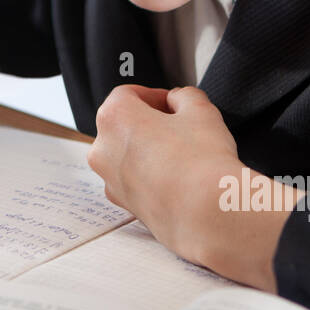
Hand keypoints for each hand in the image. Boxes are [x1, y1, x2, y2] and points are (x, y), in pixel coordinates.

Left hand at [87, 84, 242, 267]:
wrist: (206, 215)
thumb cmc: (200, 162)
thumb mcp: (201, 110)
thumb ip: (184, 96)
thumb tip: (178, 100)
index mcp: (114, 117)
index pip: (127, 94)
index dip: (155, 95)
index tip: (173, 103)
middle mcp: (103, 149)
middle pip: (122, 125)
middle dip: (149, 122)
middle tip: (180, 127)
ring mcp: (111, 180)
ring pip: (126, 155)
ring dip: (148, 150)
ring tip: (182, 155)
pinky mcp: (124, 204)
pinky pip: (133, 181)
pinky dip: (149, 176)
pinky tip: (177, 178)